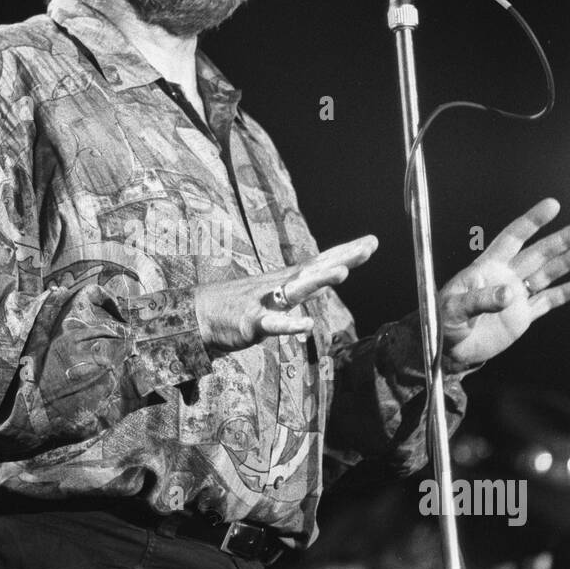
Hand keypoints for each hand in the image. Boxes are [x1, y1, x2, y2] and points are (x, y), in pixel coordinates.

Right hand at [194, 235, 377, 353]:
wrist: (198, 314)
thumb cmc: (238, 303)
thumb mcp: (275, 292)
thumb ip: (304, 287)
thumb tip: (330, 277)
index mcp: (285, 280)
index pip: (320, 262)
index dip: (345, 253)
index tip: (371, 242)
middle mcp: (278, 286)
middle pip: (314, 269)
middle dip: (342, 259)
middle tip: (368, 247)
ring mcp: (264, 302)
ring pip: (295, 290)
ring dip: (318, 281)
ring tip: (342, 274)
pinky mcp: (251, 322)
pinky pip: (272, 324)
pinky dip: (290, 325)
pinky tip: (307, 326)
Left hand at [439, 199, 569, 370]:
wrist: (447, 351)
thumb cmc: (442, 323)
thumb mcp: (453, 309)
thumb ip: (480, 300)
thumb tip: (509, 293)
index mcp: (485, 268)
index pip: (512, 239)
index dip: (531, 222)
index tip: (552, 206)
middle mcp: (504, 277)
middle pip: (537, 253)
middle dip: (560, 240)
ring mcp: (515, 296)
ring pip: (546, 273)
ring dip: (567, 261)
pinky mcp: (522, 317)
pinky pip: (547, 302)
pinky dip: (565, 293)